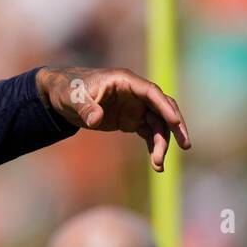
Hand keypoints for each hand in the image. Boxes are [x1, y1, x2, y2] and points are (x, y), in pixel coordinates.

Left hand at [36, 66, 189, 171]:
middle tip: (185, 145)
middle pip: (163, 109)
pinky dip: (154, 146)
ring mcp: (135, 107)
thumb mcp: (74, 97)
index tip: (176, 122)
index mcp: (125, 81)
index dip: (165, 107)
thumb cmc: (69, 89)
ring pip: (158, 125)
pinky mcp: (131, 120)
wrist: (61, 95)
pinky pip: (149, 133)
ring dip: (162, 143)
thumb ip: (86, 108)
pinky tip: (156, 163)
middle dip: (175, 127)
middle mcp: (135, 93)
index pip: (152, 92)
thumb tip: (96, 120)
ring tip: (158, 165)